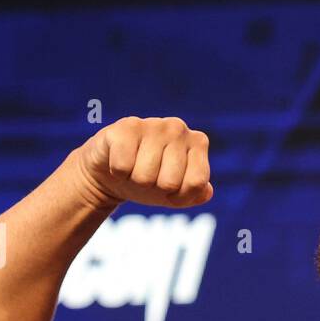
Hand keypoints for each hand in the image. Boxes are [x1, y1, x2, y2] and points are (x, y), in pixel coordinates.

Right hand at [76, 116, 212, 209]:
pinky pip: (123, 167)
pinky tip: (120, 160)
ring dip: (136, 180)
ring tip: (134, 168)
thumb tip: (206, 191)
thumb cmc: (151, 182)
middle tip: (149, 177)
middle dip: (155, 188)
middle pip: (170, 182)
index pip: (196, 183)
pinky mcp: (126, 126)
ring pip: (145, 177)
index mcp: (198, 142)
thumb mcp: (177, 194)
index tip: (171, 189)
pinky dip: (118, 172)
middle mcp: (178, 128)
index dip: (180, 196)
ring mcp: (153, 123)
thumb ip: (197, 194)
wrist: (113, 171)